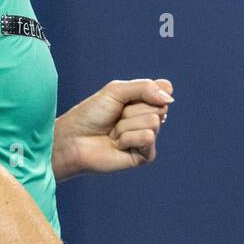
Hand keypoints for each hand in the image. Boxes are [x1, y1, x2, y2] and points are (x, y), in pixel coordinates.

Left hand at [54, 78, 173, 176]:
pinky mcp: (145, 155)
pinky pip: (148, 137)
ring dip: (126, 124)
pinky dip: (128, 137)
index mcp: (145, 101)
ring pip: (154, 121)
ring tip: (113, 132)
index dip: (146, 91)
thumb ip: (145, 88)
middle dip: (131, 109)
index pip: (165, 89)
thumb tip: (170, 100)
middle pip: (160, 105)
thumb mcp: (116, 90)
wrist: (74, 138)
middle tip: (115, 117)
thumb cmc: (91, 114)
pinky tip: (117, 144)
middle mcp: (150, 118)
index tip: (123, 98)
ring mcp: (148, 137)